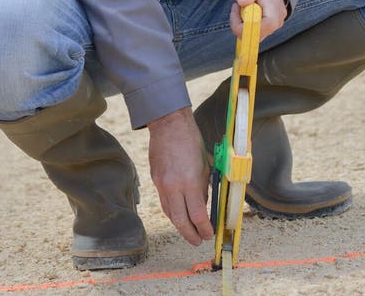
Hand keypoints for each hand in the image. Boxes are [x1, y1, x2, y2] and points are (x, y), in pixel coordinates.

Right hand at [148, 107, 213, 245]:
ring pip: (170, 213)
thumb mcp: (204, 165)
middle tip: (198, 241)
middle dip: (190, 234)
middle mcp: (173, 186)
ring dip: (180, 225)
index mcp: (189, 181)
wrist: (169, 124)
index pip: (198, 215)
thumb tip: (203, 206)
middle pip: (180, 220)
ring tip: (189, 230)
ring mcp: (162, 184)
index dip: (204, 228)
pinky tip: (179, 213)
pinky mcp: (155, 179)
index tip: (209, 234)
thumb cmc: (191, 140)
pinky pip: (164, 201)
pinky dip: (172, 211)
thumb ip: (203, 188)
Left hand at [230, 0, 287, 39]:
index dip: (250, 27)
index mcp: (273, 4)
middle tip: (236, 9)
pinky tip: (246, 13)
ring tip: (241, 8)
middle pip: (260, 34)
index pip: (268, 24)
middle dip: (242, 26)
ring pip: (257, 35)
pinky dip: (247, 26)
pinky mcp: (272, 26)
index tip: (236, 15)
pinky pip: (257, 33)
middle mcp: (278, 16)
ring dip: (244, 25)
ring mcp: (276, 22)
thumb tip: (245, 1)